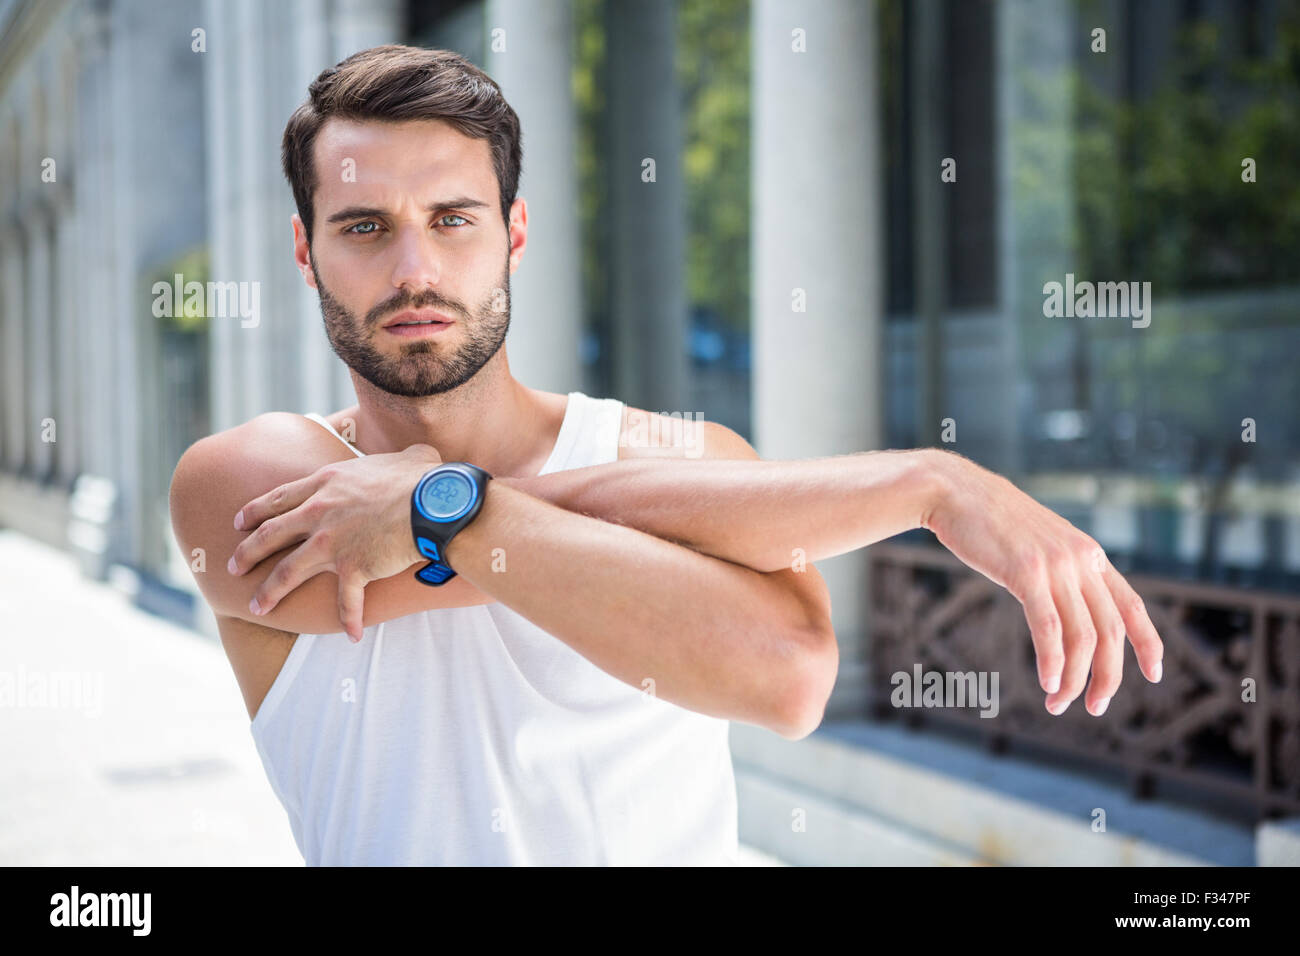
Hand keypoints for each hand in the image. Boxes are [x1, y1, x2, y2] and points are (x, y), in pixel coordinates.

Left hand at [227, 443, 441, 640]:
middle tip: (232, 568)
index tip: (238, 522)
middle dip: (246, 553)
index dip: (254, 512)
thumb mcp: (405, 457)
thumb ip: (397, 459)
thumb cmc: (422, 478)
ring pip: (288, 572)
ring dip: (269, 592)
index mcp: (326, 484)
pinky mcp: (354, 568)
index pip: (279, 498)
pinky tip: (352, 635)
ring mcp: (332, 543)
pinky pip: (347, 601)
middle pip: (271, 536)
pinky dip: (350, 619)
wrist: (432, 504)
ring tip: (256, 607)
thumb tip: (417, 456)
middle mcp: (320, 513)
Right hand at [922, 451, 1163, 716]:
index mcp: (1089, 554)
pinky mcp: (1026, 572)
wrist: (954, 491)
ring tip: (1058, 703)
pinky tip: (1047, 681)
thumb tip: (1065, 604)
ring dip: (1073, 678)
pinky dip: (1051, 661)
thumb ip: (1060, 569)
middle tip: (1095, 707)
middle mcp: (1081, 559)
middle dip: (1108, 676)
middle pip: (1110, 631)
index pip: (1132, 606)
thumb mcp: (1040, 543)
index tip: (1154, 675)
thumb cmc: (989, 521)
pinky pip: (1048, 627)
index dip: (1149, 643)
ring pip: (1081, 636)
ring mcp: (1055, 565)